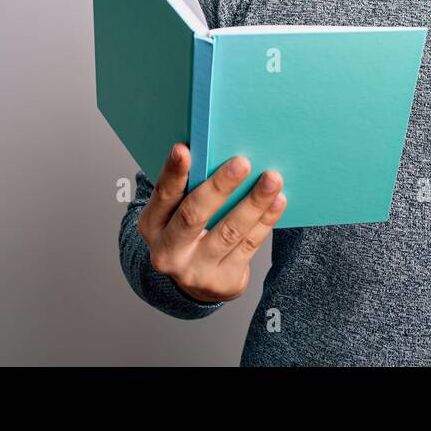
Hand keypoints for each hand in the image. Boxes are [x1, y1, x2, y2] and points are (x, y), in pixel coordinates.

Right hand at [137, 144, 286, 302]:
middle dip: (220, 187)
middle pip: (194, 216)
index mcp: (153, 225)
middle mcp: (168, 251)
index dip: (173, 173)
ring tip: (271, 179)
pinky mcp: (224, 281)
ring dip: (253, 202)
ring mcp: (196, 270)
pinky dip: (265, 220)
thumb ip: (190, 187)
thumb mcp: (177, 212)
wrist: (199, 281)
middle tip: (241, 163)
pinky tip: (277, 201)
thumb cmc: (190, 232)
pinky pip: (249, 245)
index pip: (163, 195)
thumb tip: (216, 149)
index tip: (185, 149)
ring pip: (229, 231)